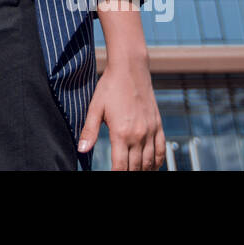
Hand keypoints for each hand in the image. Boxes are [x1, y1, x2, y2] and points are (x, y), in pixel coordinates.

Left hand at [78, 53, 164, 169]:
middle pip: (135, 167)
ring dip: (142, 171)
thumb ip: (89, 131)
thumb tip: (81, 150)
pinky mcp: (158, 125)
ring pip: (149, 162)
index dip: (115, 175)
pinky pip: (161, 150)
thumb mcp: (95, 108)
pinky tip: (151, 167)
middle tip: (121, 173)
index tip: (110, 175)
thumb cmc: (110, 86)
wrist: (130, 69)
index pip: (120, 166)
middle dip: (128, 174)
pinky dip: (157, 162)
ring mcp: (150, 131)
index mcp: (121, 133)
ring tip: (134, 172)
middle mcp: (138, 135)